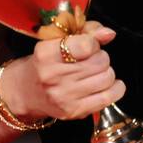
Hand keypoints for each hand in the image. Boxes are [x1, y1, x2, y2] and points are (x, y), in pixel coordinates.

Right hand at [3, 20, 125, 120]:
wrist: (27, 92)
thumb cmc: (46, 62)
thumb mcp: (58, 40)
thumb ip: (87, 31)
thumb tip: (109, 34)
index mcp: (46, 54)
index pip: (86, 45)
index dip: (93, 42)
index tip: (89, 45)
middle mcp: (53, 76)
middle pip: (100, 61)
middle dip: (100, 57)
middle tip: (90, 60)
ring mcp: (64, 96)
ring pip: (107, 77)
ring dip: (106, 72)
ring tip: (95, 72)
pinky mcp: (74, 111)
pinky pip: (108, 97)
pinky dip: (115, 88)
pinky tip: (108, 84)